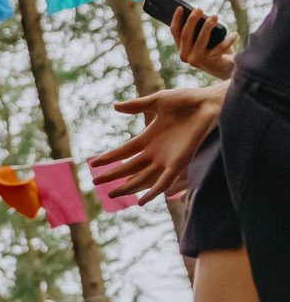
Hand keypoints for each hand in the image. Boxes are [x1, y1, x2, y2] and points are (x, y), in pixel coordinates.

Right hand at [94, 87, 223, 203]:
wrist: (209, 104)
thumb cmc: (187, 100)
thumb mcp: (157, 101)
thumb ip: (137, 106)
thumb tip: (115, 107)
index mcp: (148, 137)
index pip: (124, 151)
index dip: (109, 158)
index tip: (93, 164)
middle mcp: (155, 151)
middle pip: (129, 167)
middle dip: (112, 176)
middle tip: (95, 183)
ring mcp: (166, 159)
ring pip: (142, 178)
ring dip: (127, 187)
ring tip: (111, 195)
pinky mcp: (179, 163)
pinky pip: (164, 181)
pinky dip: (153, 192)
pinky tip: (142, 201)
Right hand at [172, 5, 235, 80]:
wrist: (224, 69)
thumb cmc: (214, 49)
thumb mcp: (205, 38)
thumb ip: (200, 29)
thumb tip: (201, 15)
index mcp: (181, 48)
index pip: (175, 32)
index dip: (176, 19)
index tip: (180, 7)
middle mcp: (185, 56)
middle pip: (186, 35)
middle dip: (192, 20)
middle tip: (199, 9)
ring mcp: (196, 60)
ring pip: (200, 39)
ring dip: (208, 26)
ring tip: (215, 17)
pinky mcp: (209, 62)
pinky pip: (219, 47)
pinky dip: (228, 40)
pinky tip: (234, 34)